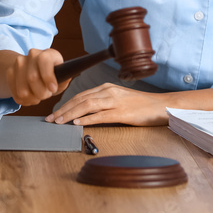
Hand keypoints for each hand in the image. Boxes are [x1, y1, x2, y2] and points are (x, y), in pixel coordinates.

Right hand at [0, 48, 70, 105]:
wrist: (33, 68)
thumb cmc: (51, 74)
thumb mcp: (60, 75)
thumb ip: (65, 79)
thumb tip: (66, 78)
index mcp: (47, 53)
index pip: (44, 60)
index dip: (48, 76)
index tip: (53, 89)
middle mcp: (32, 54)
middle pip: (32, 78)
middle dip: (42, 93)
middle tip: (47, 94)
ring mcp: (18, 63)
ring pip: (22, 91)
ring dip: (33, 98)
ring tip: (38, 95)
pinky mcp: (9, 73)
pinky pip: (16, 95)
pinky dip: (25, 101)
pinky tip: (30, 96)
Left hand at [45, 83, 170, 126]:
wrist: (161, 106)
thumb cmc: (141, 105)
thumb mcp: (119, 100)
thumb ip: (103, 103)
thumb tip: (85, 114)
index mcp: (106, 88)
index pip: (80, 95)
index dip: (65, 104)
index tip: (54, 113)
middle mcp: (108, 92)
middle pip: (80, 99)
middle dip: (63, 109)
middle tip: (50, 120)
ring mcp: (115, 101)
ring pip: (87, 105)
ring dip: (70, 114)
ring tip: (59, 122)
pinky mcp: (122, 112)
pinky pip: (101, 115)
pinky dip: (87, 119)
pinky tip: (78, 123)